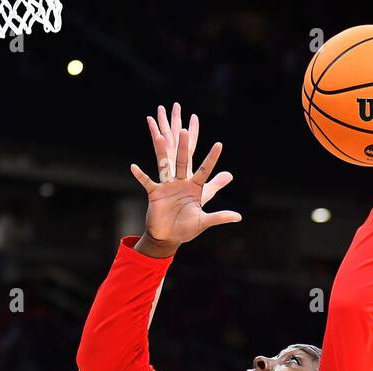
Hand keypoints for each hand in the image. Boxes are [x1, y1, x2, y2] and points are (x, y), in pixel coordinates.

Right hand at [131, 102, 239, 252]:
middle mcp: (181, 183)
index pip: (205, 170)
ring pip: (164, 166)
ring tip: (160, 137)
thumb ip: (219, 217)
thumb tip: (239, 217)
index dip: (211, 159)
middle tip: (184, 130)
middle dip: (184, 147)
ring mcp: (167, 186)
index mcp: (194, 188)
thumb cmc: (186, 228)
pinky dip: (140, 175)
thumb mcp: (203, 222)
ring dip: (162, 152)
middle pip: (183, 162)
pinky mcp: (154, 192)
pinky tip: (134, 167)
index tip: (219, 144)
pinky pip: (147, 182)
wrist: (168, 236)